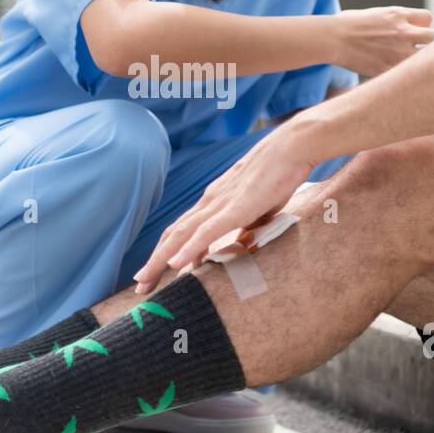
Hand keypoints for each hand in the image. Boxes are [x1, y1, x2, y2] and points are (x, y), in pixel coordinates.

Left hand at [132, 125, 315, 291]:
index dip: (165, 251)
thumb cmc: (279, 175)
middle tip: (140, 286)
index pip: (182, 230)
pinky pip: (207, 231)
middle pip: (173, 235)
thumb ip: (245, 227)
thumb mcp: (258, 209)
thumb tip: (240, 246)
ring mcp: (220, 203)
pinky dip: (188, 248)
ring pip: (182, 235)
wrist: (293, 146)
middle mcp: (210, 202)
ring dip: (161, 259)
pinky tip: (174, 264)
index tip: (154, 273)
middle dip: (154, 262)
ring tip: (145, 281)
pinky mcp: (236, 207)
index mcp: (214, 202)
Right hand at [331, 6, 433, 76]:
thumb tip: (411, 25)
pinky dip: (402, 72)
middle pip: (432, 36)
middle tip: (415, 46)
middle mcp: (403, 32)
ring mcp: (398, 52)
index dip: (423, 24)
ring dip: (417, 58)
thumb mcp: (377, 13)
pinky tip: (394, 70)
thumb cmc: (350, 24)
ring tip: (405, 60)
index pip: (428, 17)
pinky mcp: (389, 68)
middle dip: (425, 41)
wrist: (333, 39)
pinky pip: (407, 72)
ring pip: (424, 56)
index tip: (417, 30)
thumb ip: (398, 19)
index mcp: (399, 15)